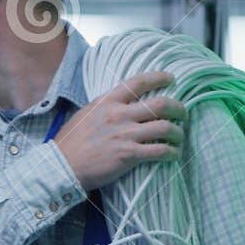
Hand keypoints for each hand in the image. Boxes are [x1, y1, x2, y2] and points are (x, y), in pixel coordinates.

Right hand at [52, 70, 184, 190]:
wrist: (61, 167)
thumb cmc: (71, 143)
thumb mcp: (86, 115)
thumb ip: (105, 108)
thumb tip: (121, 105)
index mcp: (107, 102)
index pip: (138, 82)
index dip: (158, 77)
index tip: (171, 78)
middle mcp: (118, 114)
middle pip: (160, 104)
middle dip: (178, 108)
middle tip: (182, 113)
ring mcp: (124, 134)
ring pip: (165, 127)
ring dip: (178, 132)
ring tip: (179, 137)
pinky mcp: (128, 155)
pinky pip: (159, 150)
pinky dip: (171, 152)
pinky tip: (173, 154)